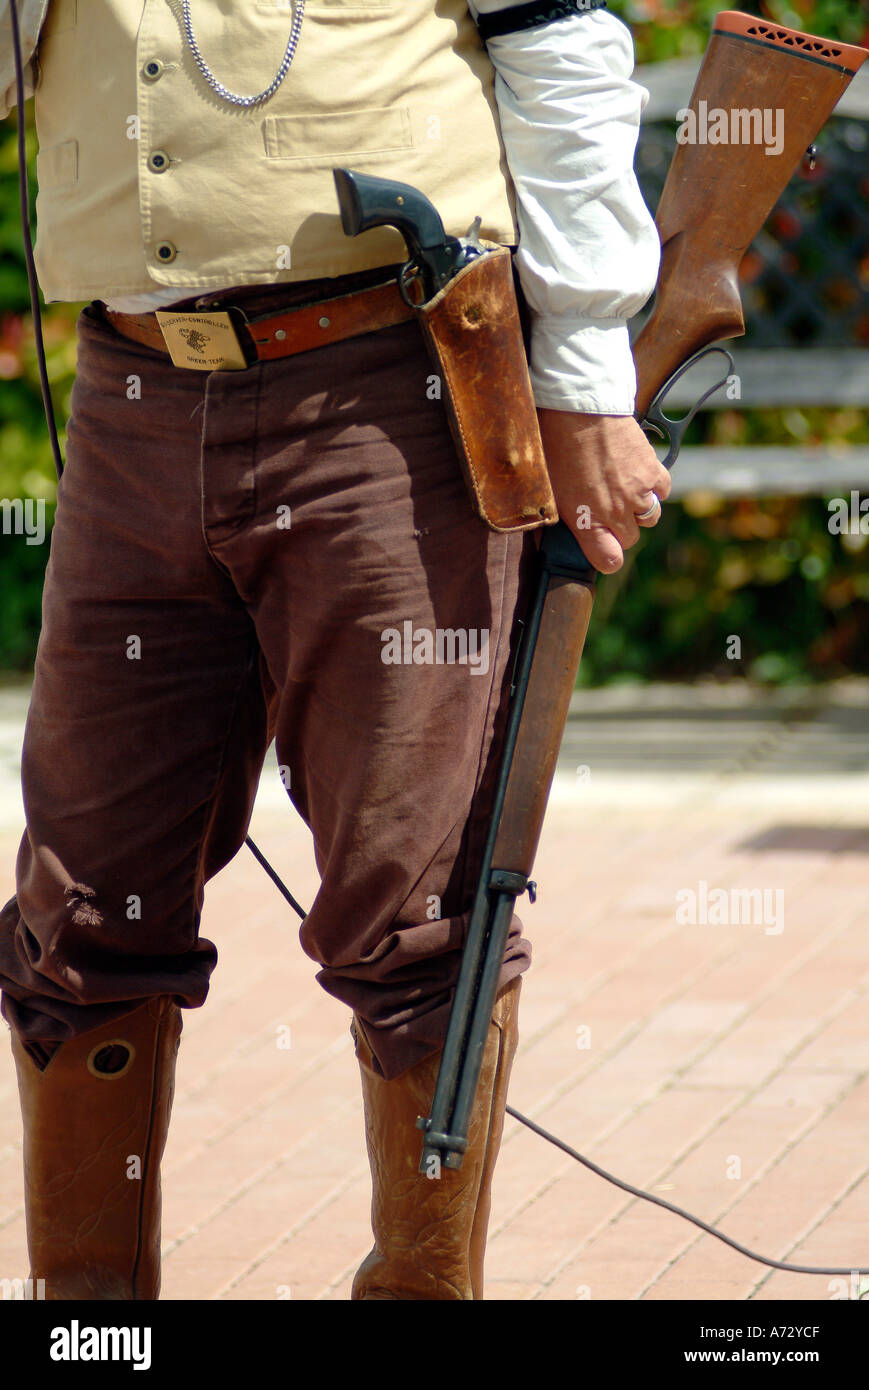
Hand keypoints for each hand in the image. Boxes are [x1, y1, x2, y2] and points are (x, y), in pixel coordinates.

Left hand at [537, 410, 671, 572]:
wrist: (577, 408)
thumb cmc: (553, 445)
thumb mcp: (547, 489)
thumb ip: (557, 517)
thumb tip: (548, 537)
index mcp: (588, 521)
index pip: (609, 560)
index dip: (606, 557)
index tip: (602, 549)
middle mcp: (616, 512)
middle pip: (630, 538)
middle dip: (619, 529)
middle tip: (605, 510)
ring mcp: (637, 492)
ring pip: (650, 516)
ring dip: (638, 509)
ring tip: (622, 491)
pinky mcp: (652, 470)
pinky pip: (662, 490)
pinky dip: (654, 487)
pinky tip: (638, 476)